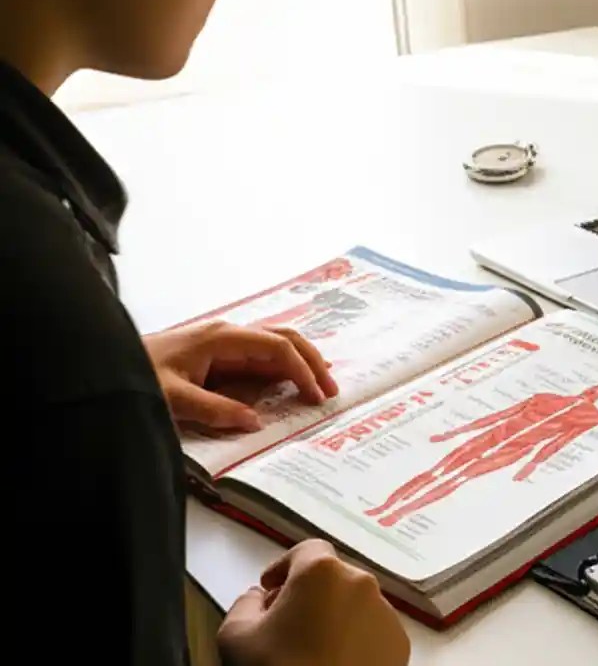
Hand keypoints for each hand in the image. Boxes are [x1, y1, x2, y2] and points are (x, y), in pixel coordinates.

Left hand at [143, 321, 339, 431]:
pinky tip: (295, 381)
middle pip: (284, 338)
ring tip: (323, 384)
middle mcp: (229, 334)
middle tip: (331, 391)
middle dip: (312, 362)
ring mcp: (225, 343)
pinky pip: (261, 357)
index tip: (316, 397)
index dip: (301, 370)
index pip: (276, 347)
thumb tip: (255, 423)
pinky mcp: (219, 355)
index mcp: (222, 338)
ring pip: (276, 344)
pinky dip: (284, 367)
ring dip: (302, 362)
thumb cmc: (136, 376)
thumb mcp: (173, 398)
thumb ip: (214, 410)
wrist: (105, 363)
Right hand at [218, 540, 409, 665]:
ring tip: (313, 647)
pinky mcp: (400, 644)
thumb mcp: (235, 636)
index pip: (306, 551)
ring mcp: (386, 614)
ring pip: (355, 604)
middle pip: (332, 578)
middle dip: (309, 594)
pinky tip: (336, 661)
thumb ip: (244, 604)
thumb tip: (258, 597)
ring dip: (335, 615)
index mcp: (322, 572)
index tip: (271, 589)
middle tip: (287, 622)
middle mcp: (362, 584)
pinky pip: (373, 630)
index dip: (285, 567)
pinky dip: (356, 638)